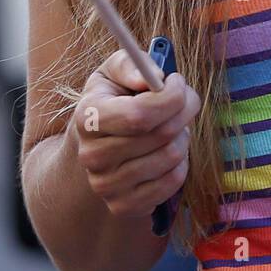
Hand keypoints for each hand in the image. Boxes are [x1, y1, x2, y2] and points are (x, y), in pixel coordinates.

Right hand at [70, 48, 200, 219]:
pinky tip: (167, 153)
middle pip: (161, 135)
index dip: (170, 97)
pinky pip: (172, 181)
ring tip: (170, 129)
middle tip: (183, 103)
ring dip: (181, 137)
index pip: (139, 115)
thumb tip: (151, 78)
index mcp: (87, 117)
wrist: (98, 147)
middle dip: (182, 113)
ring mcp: (105, 185)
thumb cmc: (115, 100)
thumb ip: (131, 64)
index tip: (177, 82)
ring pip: (171, 157)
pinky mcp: (123, 206)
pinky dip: (180, 163)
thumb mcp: (115, 72)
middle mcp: (91, 155)